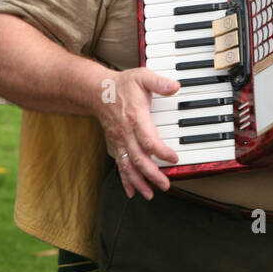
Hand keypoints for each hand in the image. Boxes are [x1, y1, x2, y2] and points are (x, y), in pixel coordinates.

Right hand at [95, 67, 180, 199]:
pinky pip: (120, 165)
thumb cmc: (122, 85)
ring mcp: (119, 141)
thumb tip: (175, 86)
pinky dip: (126, 180)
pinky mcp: (116, 144)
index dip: (161, 151)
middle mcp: (126, 133)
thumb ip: (159, 82)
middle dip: (152, 174)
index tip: (174, 158)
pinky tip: (132, 191)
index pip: (148, 140)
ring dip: (139, 182)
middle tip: (165, 185)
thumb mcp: (142, 77)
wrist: (97, 91)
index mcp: (135, 117)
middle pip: (138, 158)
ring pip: (128, 166)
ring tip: (150, 194)